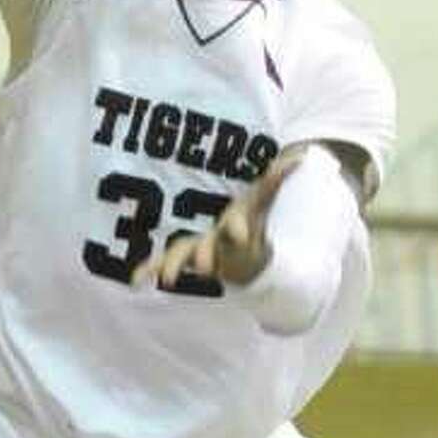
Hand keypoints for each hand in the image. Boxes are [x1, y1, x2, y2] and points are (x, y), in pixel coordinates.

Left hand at [134, 148, 305, 293]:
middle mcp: (217, 243)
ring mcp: (198, 250)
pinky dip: (148, 270)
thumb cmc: (250, 215)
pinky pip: (162, 262)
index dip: (239, 230)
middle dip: (207, 255)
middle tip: (203, 266)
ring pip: (183, 258)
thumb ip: (278, 176)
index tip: (238, 235)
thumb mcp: (263, 195)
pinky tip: (135, 281)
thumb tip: (302, 155)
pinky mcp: (180, 255)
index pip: (238, 227)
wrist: (240, 250)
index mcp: (235, 226)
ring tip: (165, 278)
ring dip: (174, 266)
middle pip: (212, 249)